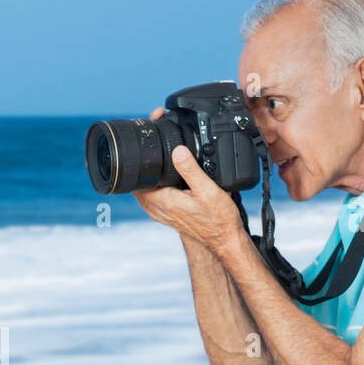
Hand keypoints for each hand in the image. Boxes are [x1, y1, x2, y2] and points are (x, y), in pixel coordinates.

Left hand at [132, 107, 246, 256]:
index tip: (152, 126)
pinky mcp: (166, 210)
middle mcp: (154, 206)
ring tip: (164, 144)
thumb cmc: (218, 219)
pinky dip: (158, 175)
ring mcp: (158, 209)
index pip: (139, 170)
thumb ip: (191, 170)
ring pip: (145, 181)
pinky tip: (170, 166)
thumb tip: (177, 150)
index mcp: (159, 200)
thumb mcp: (207, 190)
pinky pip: (154, 189)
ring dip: (151, 164)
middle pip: (139, 173)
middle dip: (146, 152)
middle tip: (159, 129)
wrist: (224, 239)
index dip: (142, 148)